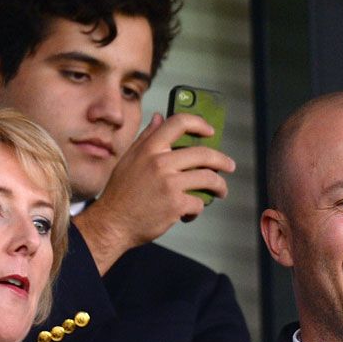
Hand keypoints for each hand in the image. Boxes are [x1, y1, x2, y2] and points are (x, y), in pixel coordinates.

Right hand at [73, 111, 236, 273]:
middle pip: (203, 154)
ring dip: (219, 186)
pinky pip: (199, 203)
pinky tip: (189, 213)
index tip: (210, 131)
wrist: (113, 223)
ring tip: (220, 192)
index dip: (199, 124)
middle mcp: (161, 162)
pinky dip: (197, 210)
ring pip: (208, 179)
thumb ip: (147, 138)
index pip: (179, 123)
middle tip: (229, 166)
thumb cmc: (120, 194)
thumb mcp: (129, 159)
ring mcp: (170, 183)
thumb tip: (159, 118)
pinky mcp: (176, 204)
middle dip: (222, 161)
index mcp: (150, 148)